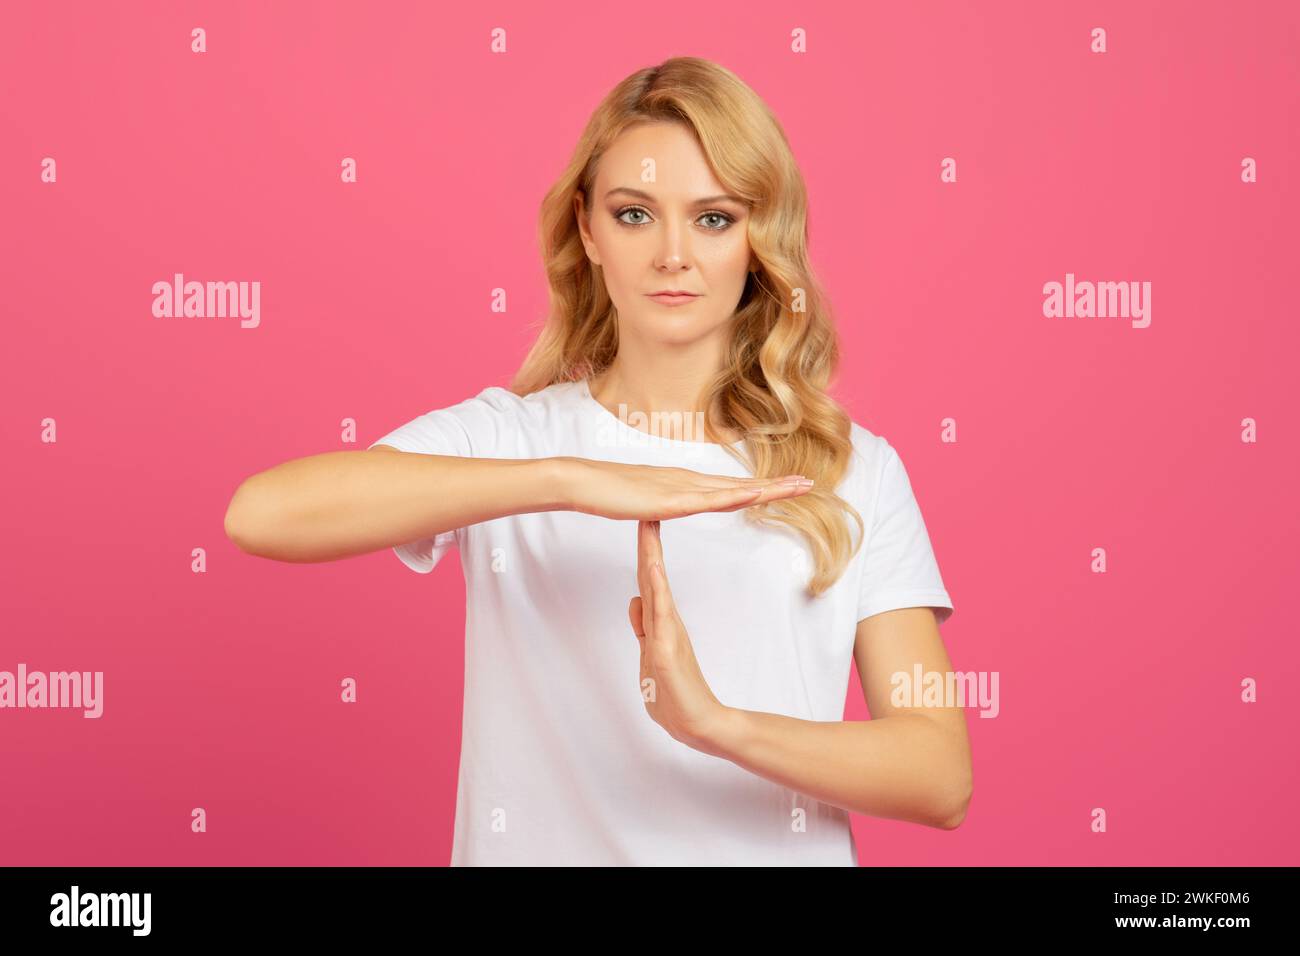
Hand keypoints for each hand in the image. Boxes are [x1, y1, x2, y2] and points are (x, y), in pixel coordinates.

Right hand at [561, 457, 814, 521]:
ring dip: (766, 488)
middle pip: (741, 484)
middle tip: (809, 484)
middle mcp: (689, 480)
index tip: (786, 487)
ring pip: (733, 489)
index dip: (760, 487)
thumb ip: (661, 502)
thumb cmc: (607, 491)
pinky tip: (752, 496)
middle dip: (776, 485)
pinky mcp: (668, 500)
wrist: (582, 481)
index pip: (731, 486)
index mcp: (685, 482)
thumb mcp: (644, 500)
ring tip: (795, 488)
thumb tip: (671, 505)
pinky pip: (707, 500)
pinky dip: (733, 497)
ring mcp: (680, 488)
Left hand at [626, 518, 732, 756]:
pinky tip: (654, 568)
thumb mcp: (652, 654)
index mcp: (660, 622)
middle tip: (645, 509)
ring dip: (651, 556)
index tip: (642, 526)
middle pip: (651, 575)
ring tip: (649, 526)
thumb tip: (636, 602)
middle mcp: (665, 621)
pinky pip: (659, 613)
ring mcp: (666, 632)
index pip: (649, 581)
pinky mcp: (666, 648)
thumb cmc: (677, 693)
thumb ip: (644, 628)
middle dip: (646, 543)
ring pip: (656, 587)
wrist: (699, 723)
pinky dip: (656, 588)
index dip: (644, 553)